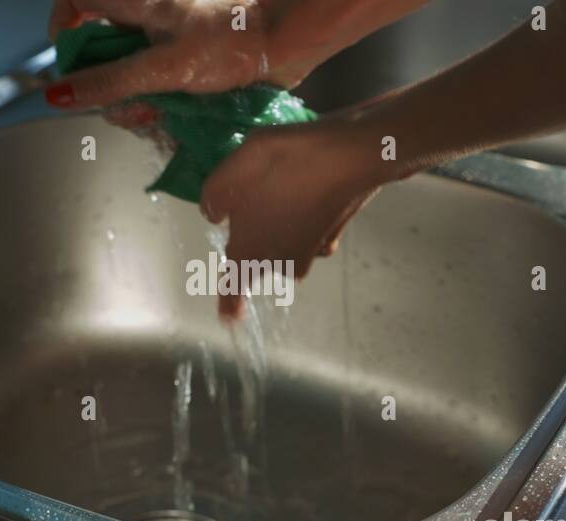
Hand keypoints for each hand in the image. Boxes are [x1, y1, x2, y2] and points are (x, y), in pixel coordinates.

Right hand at [47, 0, 313, 108]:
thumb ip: (109, 82)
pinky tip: (170, 115)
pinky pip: (151, 85)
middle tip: (124, 105)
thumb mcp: (163, 68)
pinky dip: (154, 104)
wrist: (284, 44)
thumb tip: (58, 94)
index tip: (69, 69)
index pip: (73, 4)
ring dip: (131, 101)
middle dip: (103, 85)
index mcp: (132, 0)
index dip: (62, 33)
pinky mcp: (180, 62)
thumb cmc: (228, 43)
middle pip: (96, 50)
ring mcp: (160, 41)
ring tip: (155, 113)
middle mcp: (142, 17)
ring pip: (124, 74)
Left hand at [200, 116, 388, 318]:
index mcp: (250, 251)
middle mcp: (280, 262)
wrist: (351, 154)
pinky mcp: (332, 239)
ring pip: (282, 248)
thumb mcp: (236, 167)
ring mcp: (309, 254)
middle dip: (253, 241)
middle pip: (258, 261)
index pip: (233, 286)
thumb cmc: (287, 160)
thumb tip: (213, 216)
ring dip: (278, 229)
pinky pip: (306, 238)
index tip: (230, 321)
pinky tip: (307, 195)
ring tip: (282, 190)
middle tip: (257, 200)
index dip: (229, 303)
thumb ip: (215, 197)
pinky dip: (302, 222)